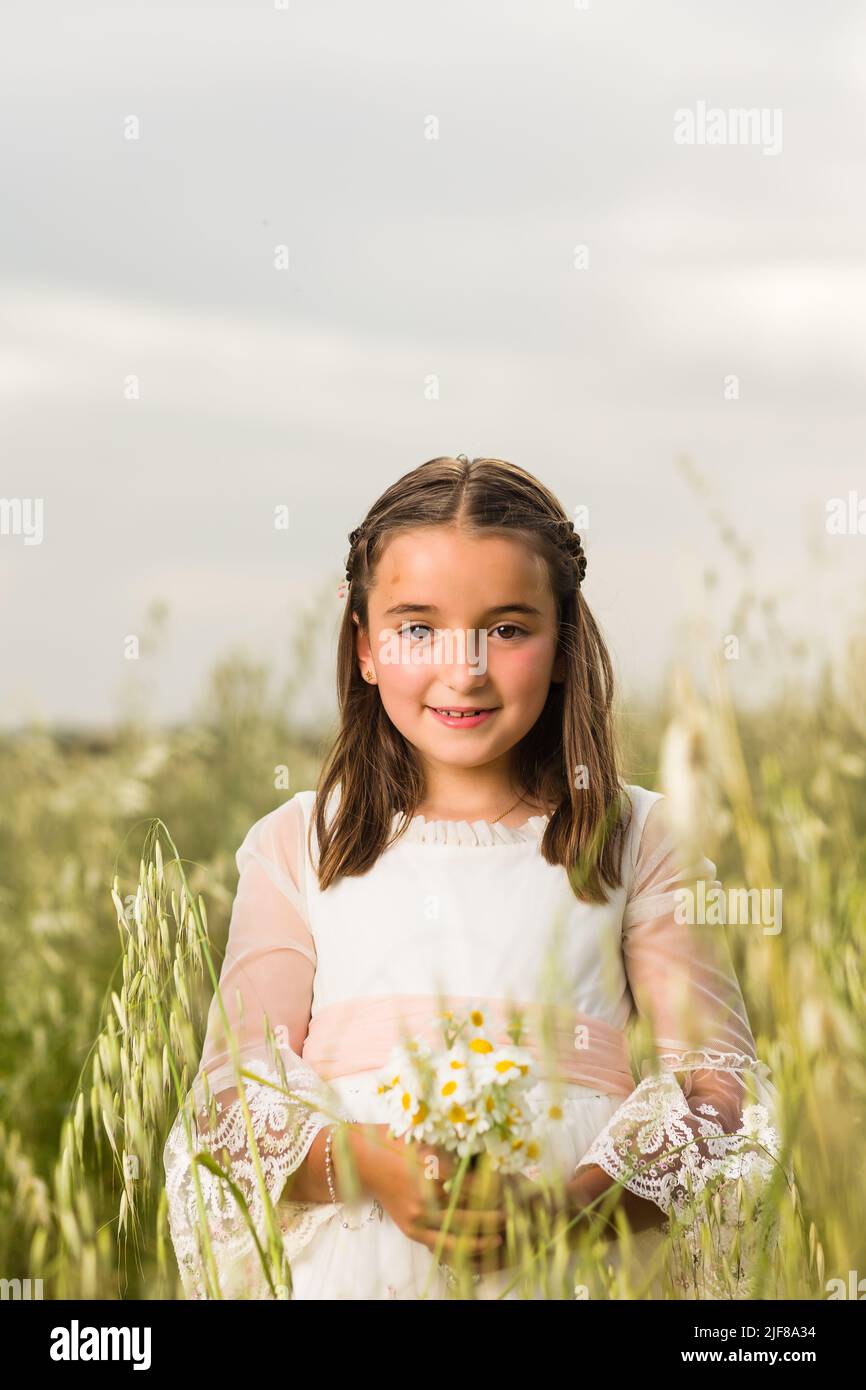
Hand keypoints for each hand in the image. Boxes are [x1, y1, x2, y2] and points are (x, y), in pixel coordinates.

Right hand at [352, 1126, 506, 1270]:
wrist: (365, 1159)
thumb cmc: (398, 1141)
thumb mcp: (431, 1137)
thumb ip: (458, 1150)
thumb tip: (492, 1158)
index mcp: (434, 1168)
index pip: (476, 1185)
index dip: (498, 1189)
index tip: (513, 1188)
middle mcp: (427, 1196)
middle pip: (471, 1211)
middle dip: (495, 1215)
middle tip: (514, 1213)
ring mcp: (418, 1217)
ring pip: (459, 1233)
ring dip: (483, 1237)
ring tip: (502, 1235)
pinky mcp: (411, 1230)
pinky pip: (441, 1245)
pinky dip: (461, 1249)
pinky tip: (476, 1248)